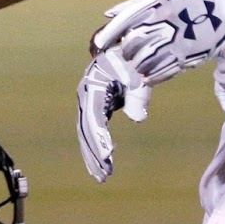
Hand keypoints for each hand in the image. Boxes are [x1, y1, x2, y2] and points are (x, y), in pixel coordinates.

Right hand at [76, 49, 146, 182]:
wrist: (127, 47)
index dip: (99, 139)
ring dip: (93, 154)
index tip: (107, 157)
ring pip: (86, 132)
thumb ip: (137, 96)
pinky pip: (92, 128)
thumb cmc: (133, 62)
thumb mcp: (138, 77)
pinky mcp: (94, 104)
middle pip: (86, 130)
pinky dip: (97, 145)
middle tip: (103, 176)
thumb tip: (138, 117)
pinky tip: (106, 159)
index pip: (94, 119)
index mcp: (93, 87)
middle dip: (94, 154)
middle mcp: (85, 95)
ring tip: (102, 176)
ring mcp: (88, 100)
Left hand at [90, 0, 224, 93]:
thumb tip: (109, 14)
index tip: (97, 45)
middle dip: (128, 51)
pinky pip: (161, 71)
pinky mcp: (186, 56)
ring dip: (139, 65)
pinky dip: (152, 76)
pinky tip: (149, 76)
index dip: (109, 35)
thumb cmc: (192, 2)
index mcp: (158, 5)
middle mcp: (164, 22)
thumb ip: (137, 5)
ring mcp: (175, 40)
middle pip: (133, 43)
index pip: (125, 21)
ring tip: (140, 65)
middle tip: (129, 54)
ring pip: (145, 60)